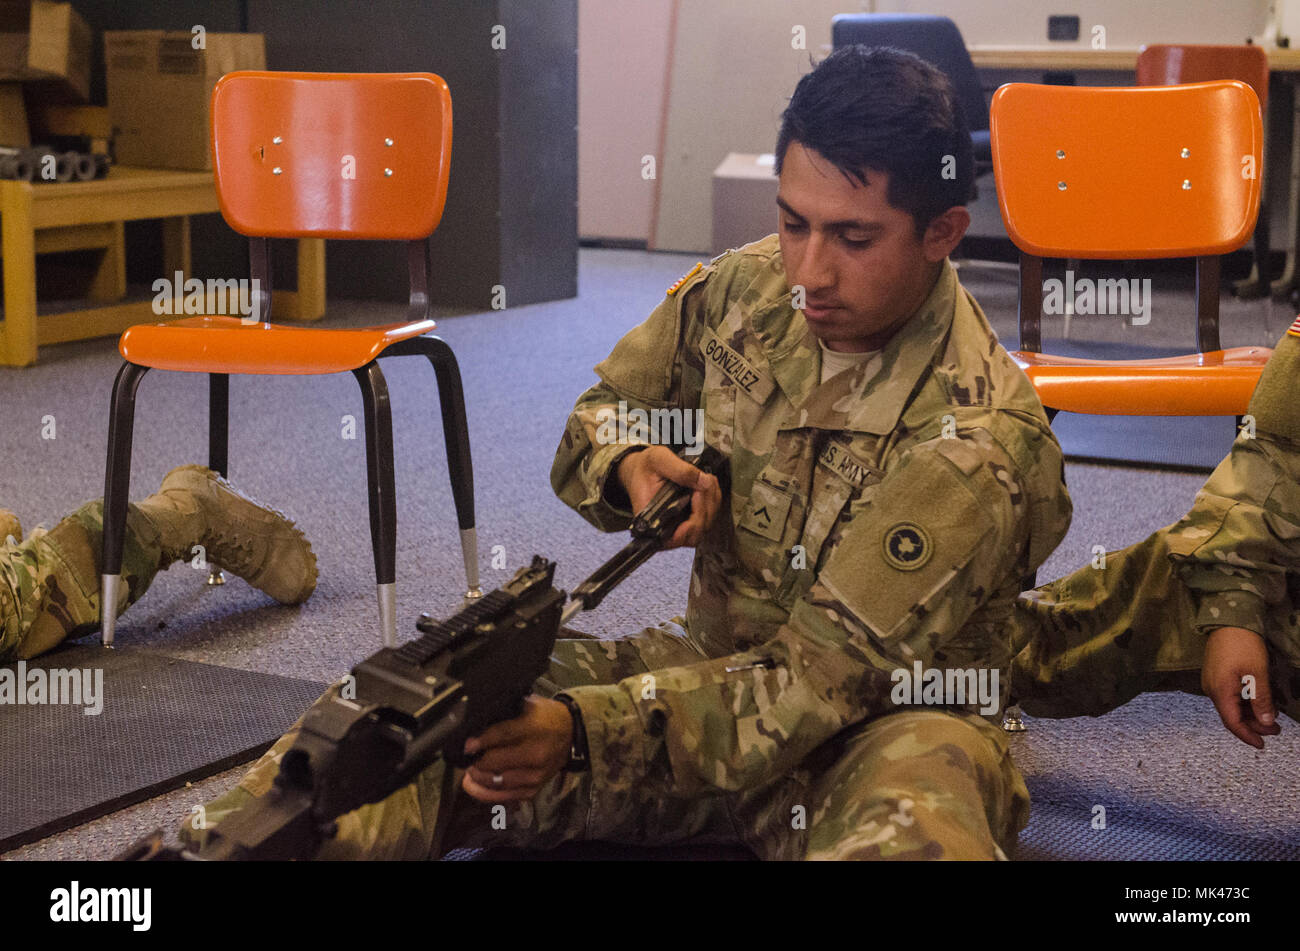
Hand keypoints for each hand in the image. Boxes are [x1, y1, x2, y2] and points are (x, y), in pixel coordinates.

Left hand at [461, 696, 571, 802]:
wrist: (570, 735)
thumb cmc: (544, 717)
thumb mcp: (528, 704)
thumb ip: (505, 711)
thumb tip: (476, 721)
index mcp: (534, 728)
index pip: (502, 736)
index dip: (481, 742)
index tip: (466, 746)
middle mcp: (536, 755)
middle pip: (495, 763)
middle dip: (476, 761)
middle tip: (466, 757)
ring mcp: (535, 776)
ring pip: (497, 782)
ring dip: (478, 777)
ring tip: (469, 770)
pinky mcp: (533, 790)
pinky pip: (503, 797)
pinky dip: (485, 792)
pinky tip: (474, 785)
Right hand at [616, 445, 721, 548]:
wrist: (642, 466)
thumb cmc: (645, 466)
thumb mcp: (658, 460)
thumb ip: (680, 470)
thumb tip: (703, 482)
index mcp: (650, 517)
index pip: (671, 539)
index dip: (687, 530)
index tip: (694, 506)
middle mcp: (664, 526)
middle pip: (693, 535)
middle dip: (704, 509)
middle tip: (704, 483)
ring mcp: (678, 524)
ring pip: (703, 527)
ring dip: (711, 502)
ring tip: (706, 480)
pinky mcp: (688, 517)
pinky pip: (707, 517)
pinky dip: (712, 500)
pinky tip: (708, 485)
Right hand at [1201, 626, 1280, 748]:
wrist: (1228, 620)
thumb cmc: (1243, 645)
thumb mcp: (1258, 673)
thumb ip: (1261, 700)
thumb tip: (1266, 723)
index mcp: (1220, 691)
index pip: (1232, 722)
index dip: (1248, 735)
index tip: (1263, 745)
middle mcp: (1211, 690)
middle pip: (1231, 716)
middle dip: (1253, 725)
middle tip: (1276, 729)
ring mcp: (1212, 682)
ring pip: (1231, 706)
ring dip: (1250, 714)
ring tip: (1271, 716)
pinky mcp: (1215, 675)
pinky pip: (1229, 696)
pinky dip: (1244, 703)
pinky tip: (1258, 701)